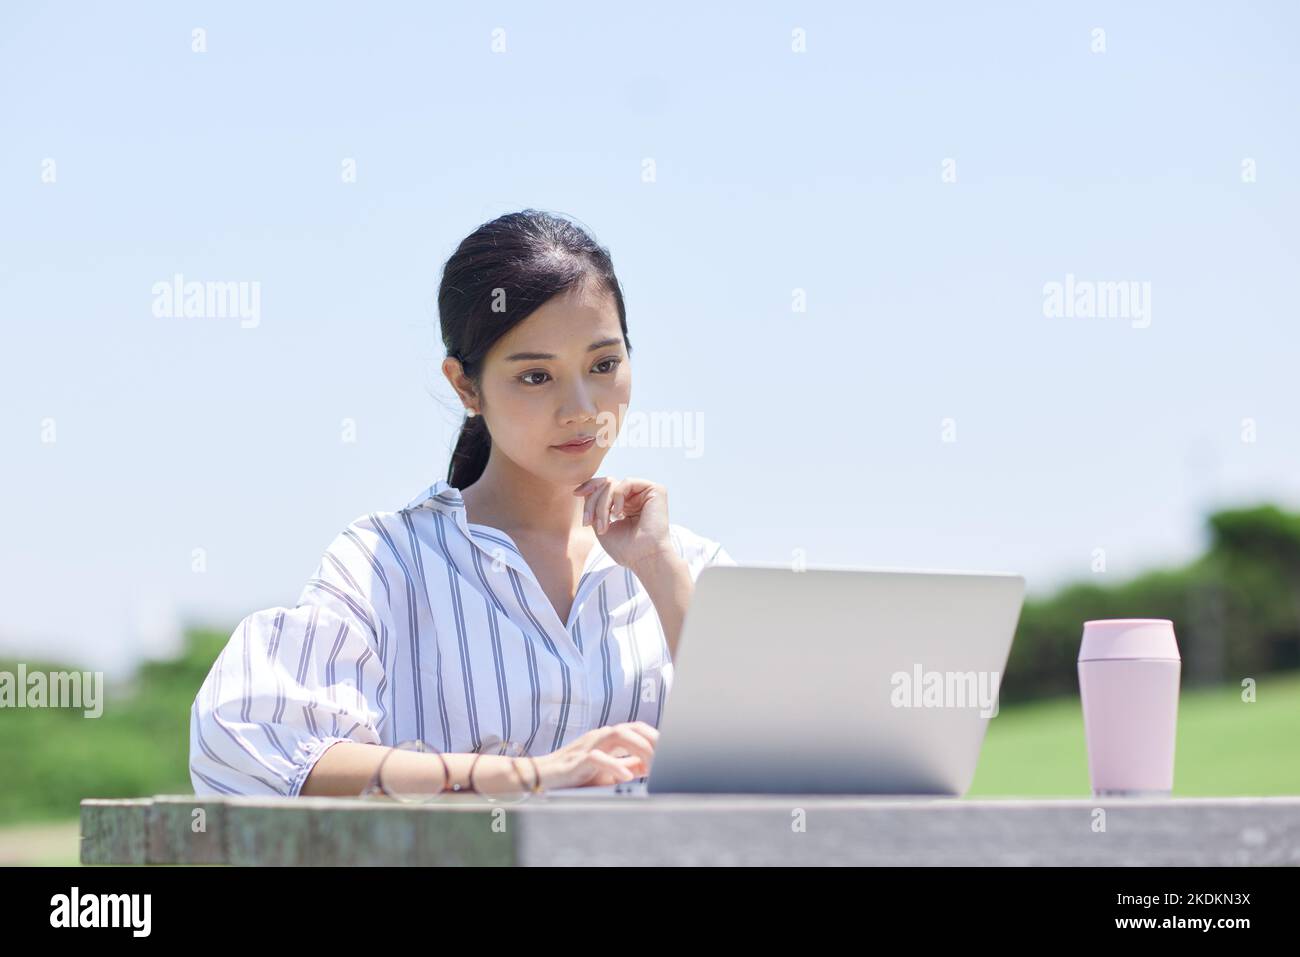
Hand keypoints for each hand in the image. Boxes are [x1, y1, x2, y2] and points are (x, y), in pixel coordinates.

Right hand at [531, 721, 658, 788]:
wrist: (543, 777)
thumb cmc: (576, 773)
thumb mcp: (607, 770)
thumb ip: (626, 765)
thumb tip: (649, 765)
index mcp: (609, 737)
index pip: (638, 729)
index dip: (656, 737)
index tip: (674, 749)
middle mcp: (601, 736)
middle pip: (632, 728)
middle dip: (653, 740)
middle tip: (668, 757)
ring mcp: (589, 745)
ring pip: (618, 735)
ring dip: (639, 748)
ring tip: (654, 764)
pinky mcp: (577, 760)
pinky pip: (598, 758)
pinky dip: (614, 765)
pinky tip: (627, 777)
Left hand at [573, 476, 673, 569]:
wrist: (644, 558)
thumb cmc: (625, 549)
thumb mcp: (600, 525)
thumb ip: (595, 506)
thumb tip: (586, 488)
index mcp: (626, 505)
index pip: (605, 487)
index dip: (590, 486)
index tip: (576, 494)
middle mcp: (637, 497)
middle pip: (606, 484)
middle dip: (593, 502)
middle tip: (588, 522)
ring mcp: (646, 493)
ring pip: (613, 484)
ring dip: (602, 505)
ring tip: (604, 525)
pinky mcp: (655, 490)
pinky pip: (626, 482)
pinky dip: (617, 497)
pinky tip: (619, 513)